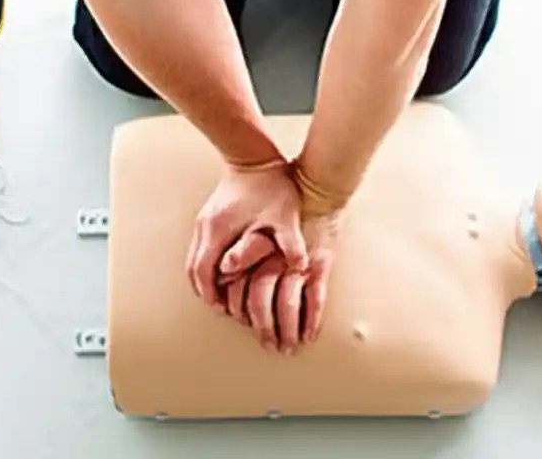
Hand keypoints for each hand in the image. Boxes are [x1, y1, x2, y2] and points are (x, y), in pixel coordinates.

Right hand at [185, 160, 309, 309]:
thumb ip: (291, 243)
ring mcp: (204, 221)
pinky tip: (225, 272)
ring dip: (205, 279)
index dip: (212, 294)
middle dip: (205, 291)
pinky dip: (207, 265)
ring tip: (223, 294)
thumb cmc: (271, 185)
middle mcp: (205, 227)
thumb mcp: (286, 216)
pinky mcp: (209, 217)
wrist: (255, 156)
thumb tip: (301, 267)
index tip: (224, 309)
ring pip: (193, 260)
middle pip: (193, 270)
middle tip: (223, 307)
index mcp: (218, 230)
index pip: (203, 272)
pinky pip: (200, 249)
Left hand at [221, 212, 341, 353]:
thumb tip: (222, 276)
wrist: (313, 193)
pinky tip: (308, 336)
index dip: (238, 310)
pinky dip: (311, 320)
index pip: (240, 287)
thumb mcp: (254, 228)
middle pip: (261, 300)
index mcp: (254, 250)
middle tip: (268, 345)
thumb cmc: (280, 212)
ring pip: (288, 304)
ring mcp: (298, 263)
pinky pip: (315, 299)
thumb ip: (239, 252)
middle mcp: (274, 258)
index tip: (241, 325)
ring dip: (287, 330)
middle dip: (263, 327)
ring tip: (287, 347)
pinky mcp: (319, 265)